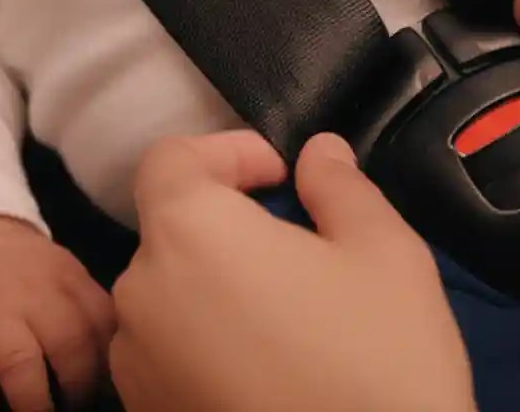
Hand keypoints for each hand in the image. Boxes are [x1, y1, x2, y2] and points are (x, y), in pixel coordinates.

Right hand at [0, 216, 114, 411]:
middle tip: (75, 410)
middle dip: (77, 390)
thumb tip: (115, 364)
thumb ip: (87, 310)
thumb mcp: (62, 273)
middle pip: (68, 346)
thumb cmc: (18, 264)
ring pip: (19, 360)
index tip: (109, 393)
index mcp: (70, 282)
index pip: (103, 328)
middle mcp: (35, 294)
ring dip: (33, 400)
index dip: (110, 368)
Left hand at [109, 132, 475, 411]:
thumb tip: (318, 152)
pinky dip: (206, 343)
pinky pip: (167, 353)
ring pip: (169, 294)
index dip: (225, 151)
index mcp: (189, 233)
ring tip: (290, 318)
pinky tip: (268, 368)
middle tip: (302, 250)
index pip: (170, 159)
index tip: (280, 177)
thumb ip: (340, 186)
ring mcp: (136, 364)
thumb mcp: (384, 254)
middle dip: (230, 225)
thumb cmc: (377, 362)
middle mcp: (140, 292)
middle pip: (171, 229)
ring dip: (217, 286)